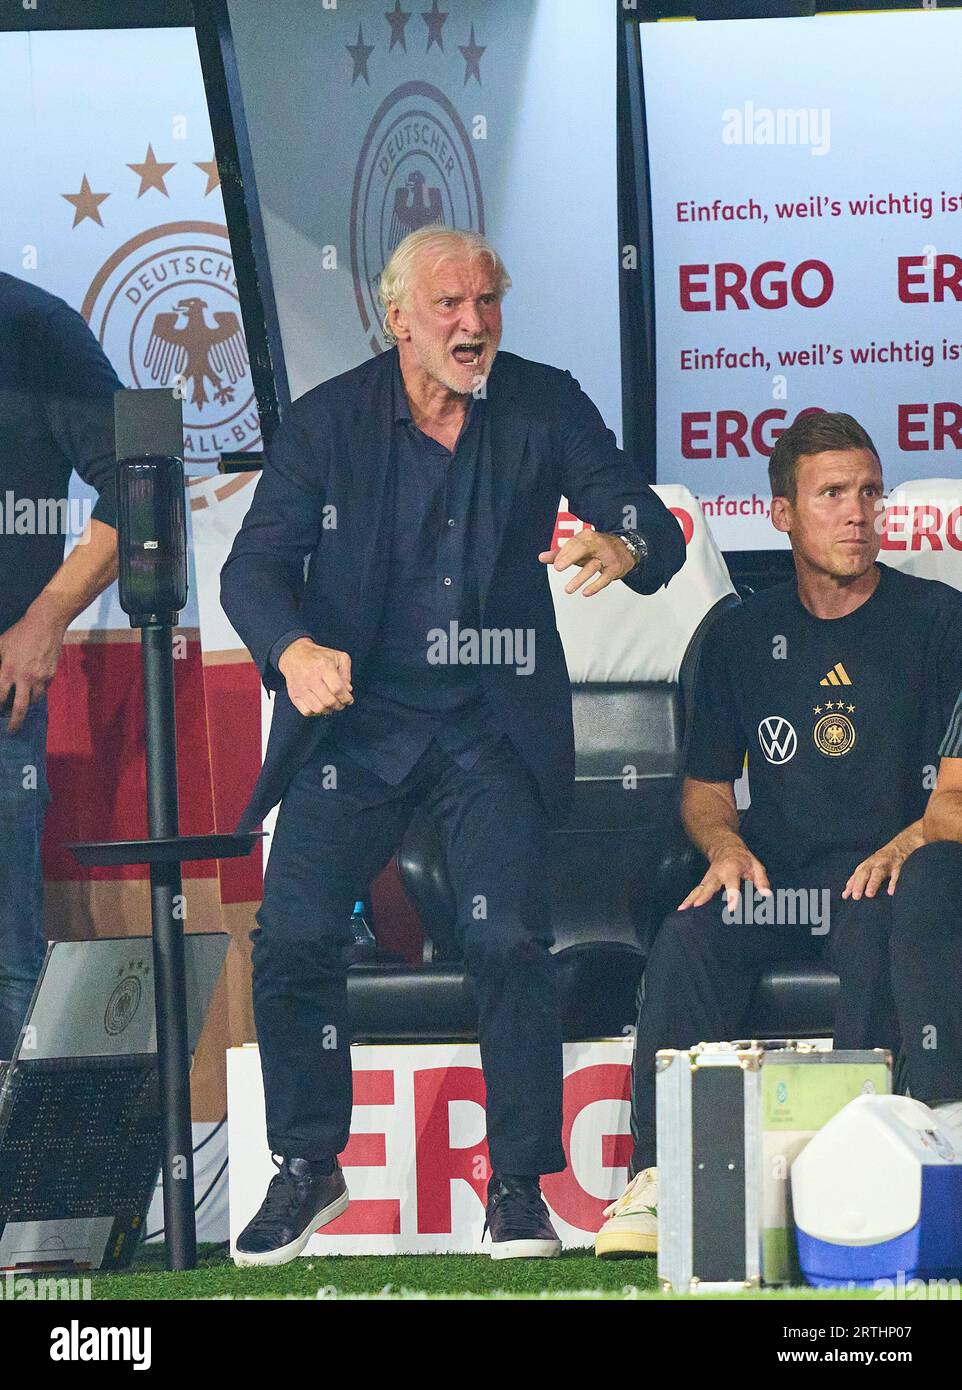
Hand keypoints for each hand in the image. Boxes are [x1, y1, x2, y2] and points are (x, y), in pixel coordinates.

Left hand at [0, 603, 66, 732]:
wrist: (46, 624)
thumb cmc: (19, 633)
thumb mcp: (0, 645)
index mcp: (8, 670)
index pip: (0, 697)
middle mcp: (24, 678)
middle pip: (19, 708)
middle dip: (14, 723)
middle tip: (11, 731)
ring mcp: (40, 678)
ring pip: (33, 701)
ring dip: (27, 705)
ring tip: (22, 704)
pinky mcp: (51, 675)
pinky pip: (43, 689)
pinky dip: (37, 691)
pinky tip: (33, 687)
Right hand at [277, 638, 353, 716]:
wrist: (294, 655)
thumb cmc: (319, 657)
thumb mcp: (338, 657)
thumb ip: (346, 673)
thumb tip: (348, 690)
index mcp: (323, 665)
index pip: (337, 688)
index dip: (346, 698)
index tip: (349, 699)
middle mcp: (310, 677)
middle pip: (328, 701)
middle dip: (339, 705)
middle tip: (341, 703)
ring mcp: (300, 687)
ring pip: (318, 709)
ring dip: (328, 710)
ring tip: (331, 704)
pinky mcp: (293, 694)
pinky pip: (306, 711)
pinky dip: (316, 712)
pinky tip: (320, 705)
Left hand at [538, 530, 636, 596]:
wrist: (626, 549)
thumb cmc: (597, 549)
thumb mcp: (579, 548)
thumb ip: (560, 553)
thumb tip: (541, 557)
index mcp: (587, 537)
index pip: (573, 543)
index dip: (563, 553)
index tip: (554, 563)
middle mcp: (598, 544)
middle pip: (583, 549)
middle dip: (570, 557)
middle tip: (558, 567)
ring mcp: (607, 556)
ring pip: (592, 566)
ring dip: (580, 578)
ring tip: (568, 590)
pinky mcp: (615, 569)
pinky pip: (605, 578)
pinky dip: (595, 586)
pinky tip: (585, 592)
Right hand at [679, 842, 771, 913]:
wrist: (725, 847)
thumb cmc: (743, 859)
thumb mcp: (756, 866)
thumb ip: (761, 881)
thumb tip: (767, 895)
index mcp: (732, 869)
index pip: (732, 884)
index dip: (732, 896)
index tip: (730, 908)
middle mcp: (717, 874)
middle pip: (710, 886)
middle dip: (704, 896)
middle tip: (697, 906)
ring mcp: (708, 877)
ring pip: (699, 888)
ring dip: (691, 898)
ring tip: (683, 909)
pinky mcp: (704, 882)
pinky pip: (696, 891)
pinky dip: (688, 898)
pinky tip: (681, 908)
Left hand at [842, 840, 911, 899]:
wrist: (895, 850)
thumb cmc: (876, 863)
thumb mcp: (865, 870)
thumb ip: (855, 882)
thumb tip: (844, 895)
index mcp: (864, 867)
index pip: (856, 876)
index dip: (851, 886)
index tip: (845, 897)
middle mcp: (872, 865)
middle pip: (864, 874)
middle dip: (859, 885)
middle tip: (856, 897)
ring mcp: (884, 865)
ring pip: (877, 873)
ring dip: (873, 883)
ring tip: (869, 894)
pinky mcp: (896, 867)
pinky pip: (894, 875)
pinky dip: (892, 883)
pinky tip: (890, 892)